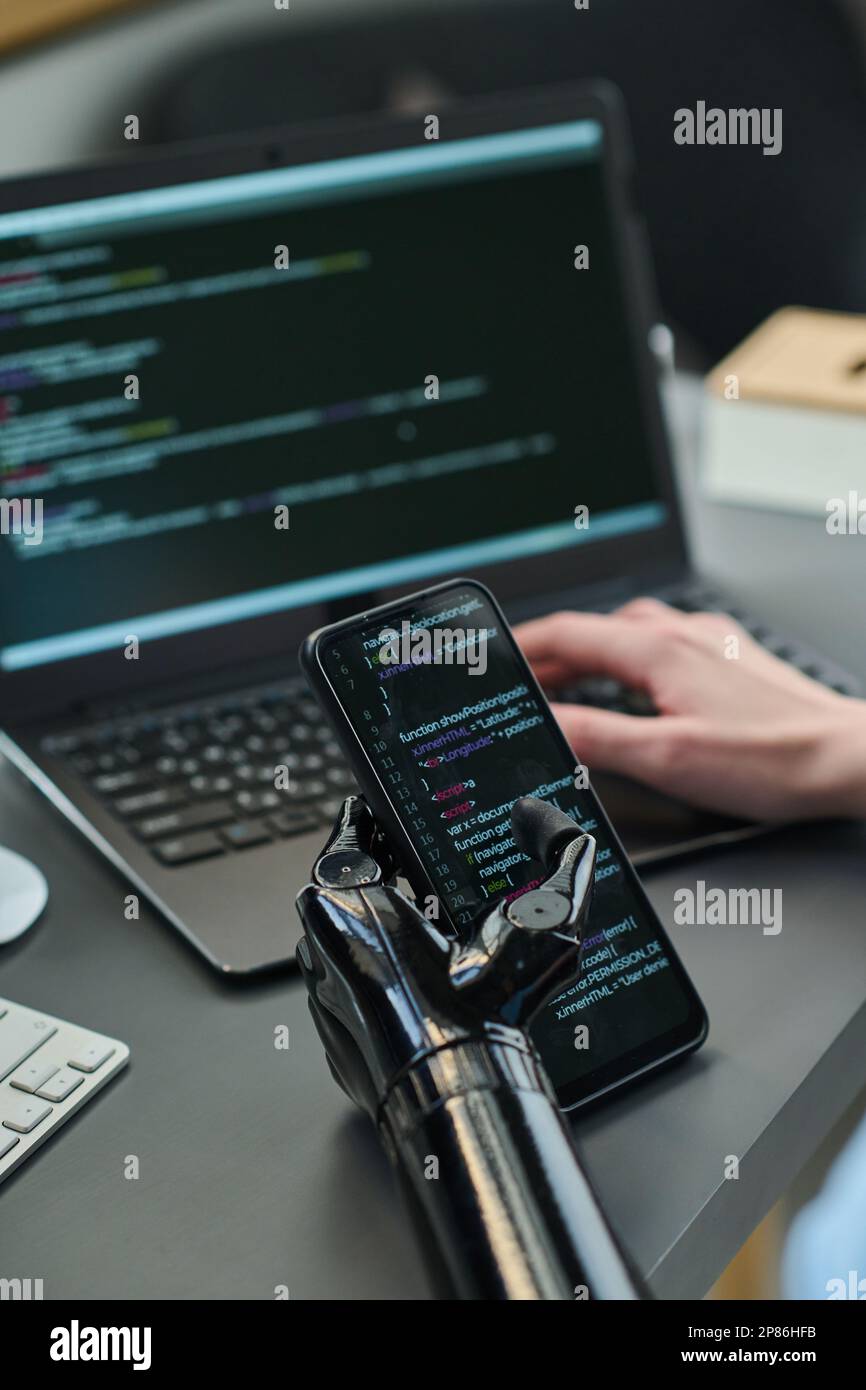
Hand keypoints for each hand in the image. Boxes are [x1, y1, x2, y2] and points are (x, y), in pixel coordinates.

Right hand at [515, 598, 865, 821]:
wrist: (848, 758)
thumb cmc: (773, 758)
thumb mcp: (665, 757)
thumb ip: (595, 737)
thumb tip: (541, 724)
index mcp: (657, 649)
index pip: (565, 633)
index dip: (519, 645)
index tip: (489, 657)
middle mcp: (682, 635)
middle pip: (593, 632)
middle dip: (548, 656)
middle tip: (519, 683)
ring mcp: (708, 644)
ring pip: (628, 636)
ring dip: (588, 656)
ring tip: (565, 685)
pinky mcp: (728, 661)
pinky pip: (658, 648)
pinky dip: (625, 662)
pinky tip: (632, 688)